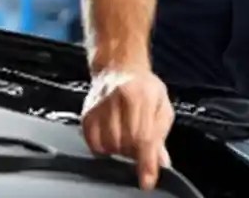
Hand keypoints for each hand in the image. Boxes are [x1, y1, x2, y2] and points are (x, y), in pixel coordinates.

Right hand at [81, 68, 174, 189]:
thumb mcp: (161, 105)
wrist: (119, 67)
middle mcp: (118, 98)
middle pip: (126, 144)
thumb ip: (162, 134)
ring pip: (109, 146)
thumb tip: (161, 161)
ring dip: (119, 150)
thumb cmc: (143, 86)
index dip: (146, 162)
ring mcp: (100, 105)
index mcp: (142, 95)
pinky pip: (93, 143)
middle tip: (139, 145)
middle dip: (135, 152)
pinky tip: (111, 137)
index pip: (145, 137)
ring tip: (125, 138)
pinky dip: (103, 148)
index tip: (147, 180)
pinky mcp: (86, 113)